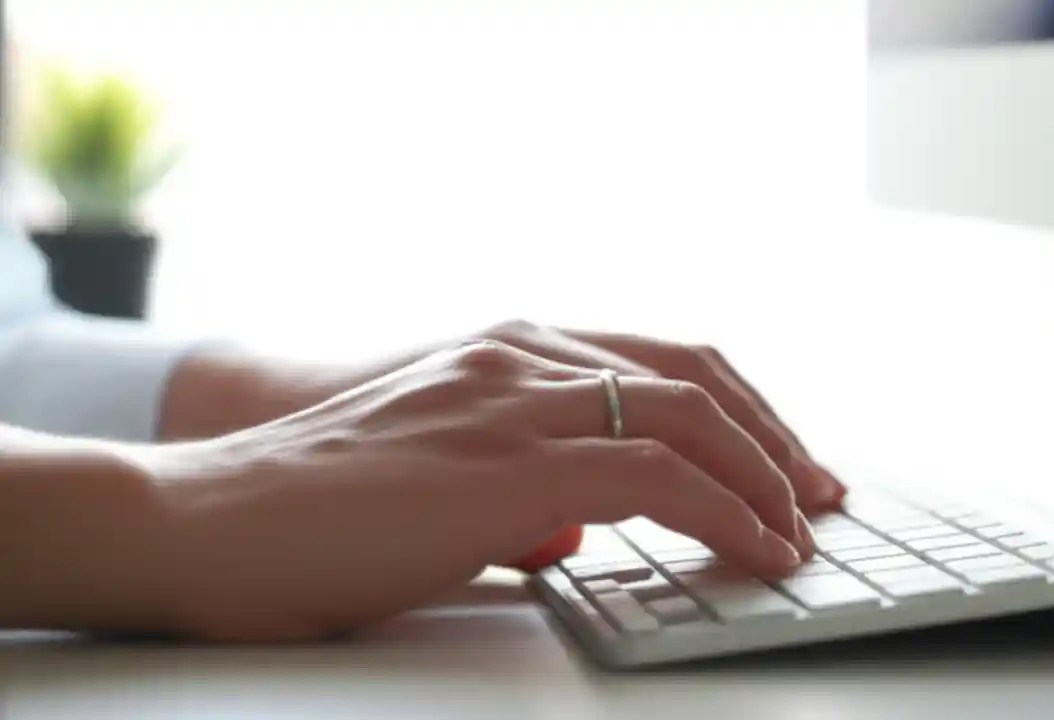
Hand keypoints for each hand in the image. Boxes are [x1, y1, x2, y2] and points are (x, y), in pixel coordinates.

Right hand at [140, 341, 815, 640]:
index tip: (777, 460)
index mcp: (505, 354)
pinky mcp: (512, 465)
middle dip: (771, 435)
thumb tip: (574, 531)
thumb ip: (514, 495)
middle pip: (692, 376)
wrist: (209, 519)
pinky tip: (760, 548)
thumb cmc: (311, 513)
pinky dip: (731, 511)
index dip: (733, 410)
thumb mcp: (435, 485)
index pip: (655, 362)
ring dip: (765, 473)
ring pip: (690, 417)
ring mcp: (517, 402)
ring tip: (803, 527)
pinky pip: (662, 477)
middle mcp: (521, 359)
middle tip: (818, 490)